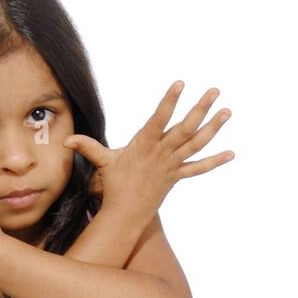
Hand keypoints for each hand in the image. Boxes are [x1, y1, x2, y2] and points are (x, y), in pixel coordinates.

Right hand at [64, 82, 233, 218]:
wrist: (126, 213)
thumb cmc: (113, 185)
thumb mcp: (102, 163)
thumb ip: (88, 147)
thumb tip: (66, 141)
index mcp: (144, 145)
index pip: (159, 119)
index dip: (170, 102)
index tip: (180, 84)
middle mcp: (161, 154)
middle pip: (185, 128)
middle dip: (201, 108)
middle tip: (215, 90)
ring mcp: (171, 165)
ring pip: (196, 144)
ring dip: (213, 127)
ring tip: (228, 111)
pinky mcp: (177, 176)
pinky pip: (198, 168)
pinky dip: (214, 161)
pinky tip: (231, 153)